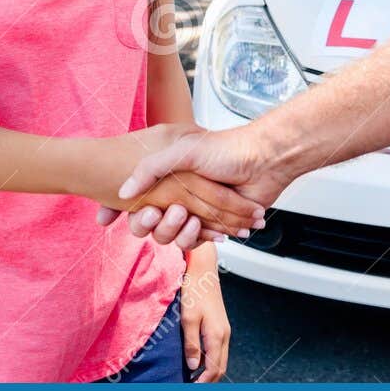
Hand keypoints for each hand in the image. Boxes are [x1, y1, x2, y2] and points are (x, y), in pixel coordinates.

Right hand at [97, 124, 287, 250]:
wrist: (265, 161)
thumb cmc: (227, 149)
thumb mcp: (184, 150)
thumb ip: (151, 168)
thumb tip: (124, 193)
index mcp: (164, 176)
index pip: (132, 200)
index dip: (124, 211)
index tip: (129, 214)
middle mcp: (175, 194)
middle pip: (149, 224)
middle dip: (156, 224)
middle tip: (169, 213)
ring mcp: (193, 211)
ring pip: (170, 236)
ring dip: (179, 232)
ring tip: (192, 219)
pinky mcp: (212, 225)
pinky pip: (195, 241)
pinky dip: (202, 237)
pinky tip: (215, 230)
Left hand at [180, 245, 229, 380]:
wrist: (202, 270)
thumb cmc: (194, 291)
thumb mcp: (188, 318)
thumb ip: (191, 344)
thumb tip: (193, 367)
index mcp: (217, 335)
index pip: (213, 369)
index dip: (202, 383)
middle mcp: (224, 334)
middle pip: (220, 367)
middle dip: (208, 381)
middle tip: (192, 389)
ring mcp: (224, 329)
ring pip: (220, 359)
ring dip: (209, 371)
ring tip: (193, 379)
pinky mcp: (220, 325)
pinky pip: (217, 350)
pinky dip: (210, 360)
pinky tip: (197, 362)